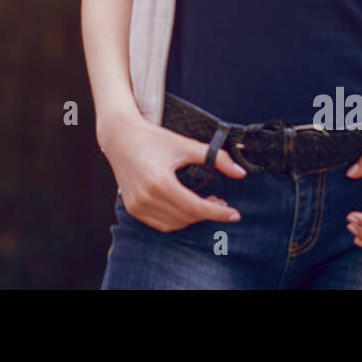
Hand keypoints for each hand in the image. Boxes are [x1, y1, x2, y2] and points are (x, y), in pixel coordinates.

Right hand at [99, 113, 247, 231]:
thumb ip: (215, 158)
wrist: (120, 137)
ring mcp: (137, 205)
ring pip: (174, 224)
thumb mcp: (185, 145)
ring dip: (192, 218)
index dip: (218, 213)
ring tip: (203, 204)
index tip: (235, 215)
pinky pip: (160, 224)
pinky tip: (185, 207)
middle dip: (207, 213)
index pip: (195, 207)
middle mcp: (146, 197)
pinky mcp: (133, 208)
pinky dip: (176, 220)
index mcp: (160, 182)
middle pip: (186, 217)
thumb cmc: (153, 138)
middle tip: (220, 202)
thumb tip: (241, 173)